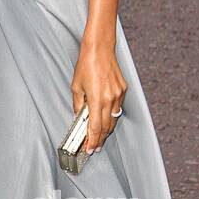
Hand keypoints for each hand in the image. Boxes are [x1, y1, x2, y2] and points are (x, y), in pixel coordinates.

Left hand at [71, 40, 126, 154]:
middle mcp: (110, 99)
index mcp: (97, 100)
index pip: (95, 127)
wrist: (100, 49)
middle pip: (106, 127)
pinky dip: (111, 116)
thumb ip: (78, 105)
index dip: (92, 141)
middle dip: (100, 139)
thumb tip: (79, 117)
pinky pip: (117, 108)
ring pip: (113, 119)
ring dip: (106, 130)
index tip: (90, 149)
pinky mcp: (123, 90)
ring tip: (99, 137)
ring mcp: (118, 95)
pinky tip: (105, 119)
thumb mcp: (76, 86)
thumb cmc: (86, 65)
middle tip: (94, 147)